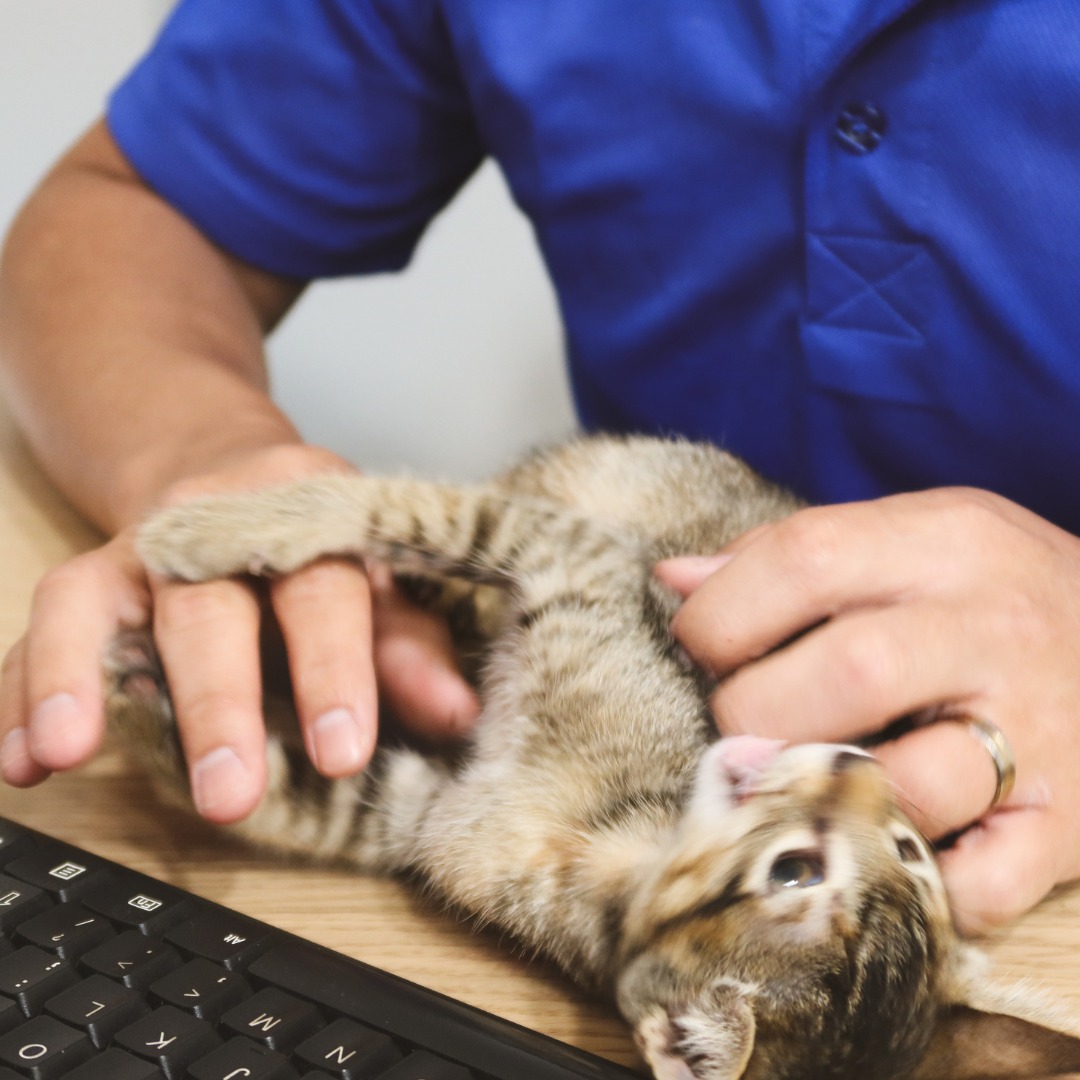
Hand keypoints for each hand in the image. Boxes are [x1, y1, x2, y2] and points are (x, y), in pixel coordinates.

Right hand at [0, 444, 478, 822]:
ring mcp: (136, 549)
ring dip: (75, 675)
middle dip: (215, 701)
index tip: (341, 753)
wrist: (231, 475)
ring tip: (70, 750)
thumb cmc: (319, 551)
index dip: (334, 670)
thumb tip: (457, 714)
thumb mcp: (376, 583)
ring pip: (93, 602)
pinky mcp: (83, 581)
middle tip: (229, 794)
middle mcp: (212, 524)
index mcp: (306, 515)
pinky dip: (21, 692)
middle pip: (207, 608)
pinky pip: (41, 632)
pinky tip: (18, 761)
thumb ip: (409, 647)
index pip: (322, 593)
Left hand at [655, 487, 1079, 933]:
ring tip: (803, 779)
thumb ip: (793, 552)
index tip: (699, 645)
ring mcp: (1039, 733)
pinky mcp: (1067, 826)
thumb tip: (675, 583)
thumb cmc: (996, 588)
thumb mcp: (913, 535)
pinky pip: (976, 885)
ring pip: (904, 784)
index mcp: (944, 543)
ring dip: (823, 796)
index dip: (720, 614)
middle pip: (843, 674)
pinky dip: (914, 883)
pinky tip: (884, 845)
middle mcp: (994, 631)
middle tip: (744, 720)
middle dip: (753, 709)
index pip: (802, 560)